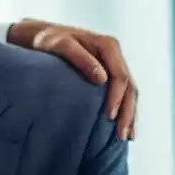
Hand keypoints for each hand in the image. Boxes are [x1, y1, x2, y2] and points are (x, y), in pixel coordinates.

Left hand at [7, 18, 137, 140]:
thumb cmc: (48, 41)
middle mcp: (115, 55)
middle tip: (122, 137)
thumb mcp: (60, 45)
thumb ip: (80, 58)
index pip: (120, 77)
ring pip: (131, 92)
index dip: (118, 99)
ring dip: (130, 115)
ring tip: (127, 138)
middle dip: (128, 113)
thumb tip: (102, 78)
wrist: (43, 36)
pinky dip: (126, 110)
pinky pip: (123, 94)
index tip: (109, 118)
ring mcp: (114, 64)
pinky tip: (124, 127)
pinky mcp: (109, 73)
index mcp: (108, 46)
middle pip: (130, 87)